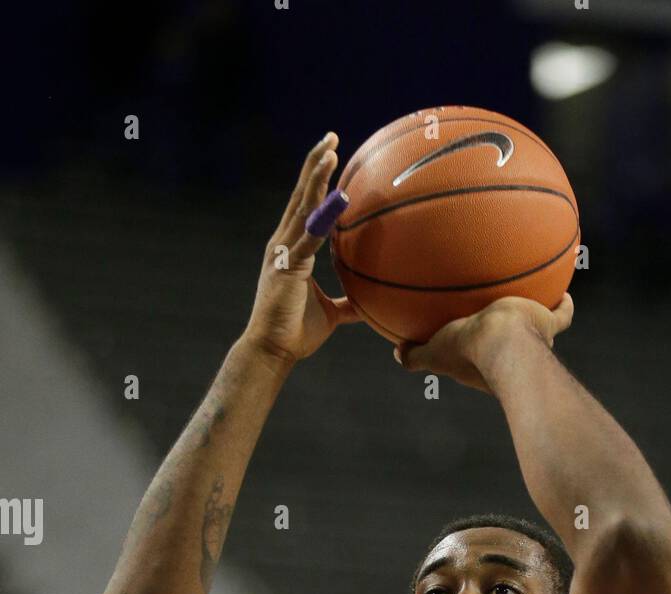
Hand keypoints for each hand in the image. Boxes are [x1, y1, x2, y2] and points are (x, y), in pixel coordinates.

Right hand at [243, 133, 358, 368]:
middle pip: (300, 195)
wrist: (273, 350)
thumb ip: (348, 303)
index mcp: (292, 249)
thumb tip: (368, 304)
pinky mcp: (288, 265)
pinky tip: (340, 198)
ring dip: (316, 177)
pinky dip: (324, 215)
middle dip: (315, 164)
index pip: (304, 206)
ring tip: (330, 150)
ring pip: (301, 206)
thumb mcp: (331, 314)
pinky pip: (310, 236)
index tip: (330, 155)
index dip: (315, 180)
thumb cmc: (296, 333)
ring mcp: (283, 251)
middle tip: (331, 137)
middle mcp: (283, 242)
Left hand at [393, 294, 573, 392]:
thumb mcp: (434, 353)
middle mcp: (512, 359)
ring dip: (539, 322)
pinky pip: (561, 315)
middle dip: (513, 344)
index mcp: (484, 366)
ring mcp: (534, 344)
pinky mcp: (548, 325)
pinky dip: (563, 305)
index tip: (476, 350)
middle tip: (509, 328)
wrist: (500, 341)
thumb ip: (416, 355)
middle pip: (513, 351)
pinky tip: (564, 291)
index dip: (478, 358)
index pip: (482, 364)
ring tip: (538, 306)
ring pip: (540, 334)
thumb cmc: (465, 350)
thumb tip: (396, 352)